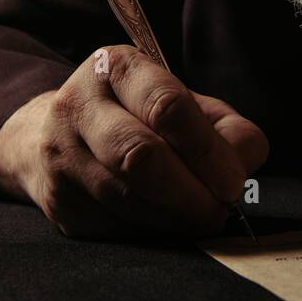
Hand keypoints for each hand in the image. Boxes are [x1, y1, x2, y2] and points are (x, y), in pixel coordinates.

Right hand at [0, 45, 267, 238]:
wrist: (58, 134)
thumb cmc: (140, 115)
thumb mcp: (184, 102)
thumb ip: (225, 127)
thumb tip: (244, 163)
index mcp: (116, 67)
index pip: (167, 106)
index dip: (207, 150)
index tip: (233, 182)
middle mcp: (78, 105)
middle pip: (140, 156)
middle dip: (191, 194)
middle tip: (218, 211)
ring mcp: (60, 155)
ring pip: (127, 199)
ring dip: (174, 219)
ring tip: (197, 219)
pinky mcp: (58, 201)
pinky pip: (114, 228)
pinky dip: (150, 233)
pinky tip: (164, 224)